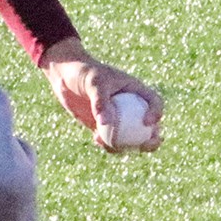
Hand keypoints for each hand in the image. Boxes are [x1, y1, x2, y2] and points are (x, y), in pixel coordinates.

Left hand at [42, 37, 163, 152]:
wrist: (64, 76)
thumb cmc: (83, 72)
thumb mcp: (93, 82)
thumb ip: (101, 102)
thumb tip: (107, 124)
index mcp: (134, 90)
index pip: (154, 102)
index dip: (156, 113)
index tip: (147, 122)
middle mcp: (130, 106)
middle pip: (149, 126)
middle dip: (152, 139)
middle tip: (145, 146)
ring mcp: (118, 118)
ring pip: (131, 138)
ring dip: (128, 147)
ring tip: (116, 148)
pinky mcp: (104, 127)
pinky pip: (112, 141)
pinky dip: (108, 145)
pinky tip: (96, 140)